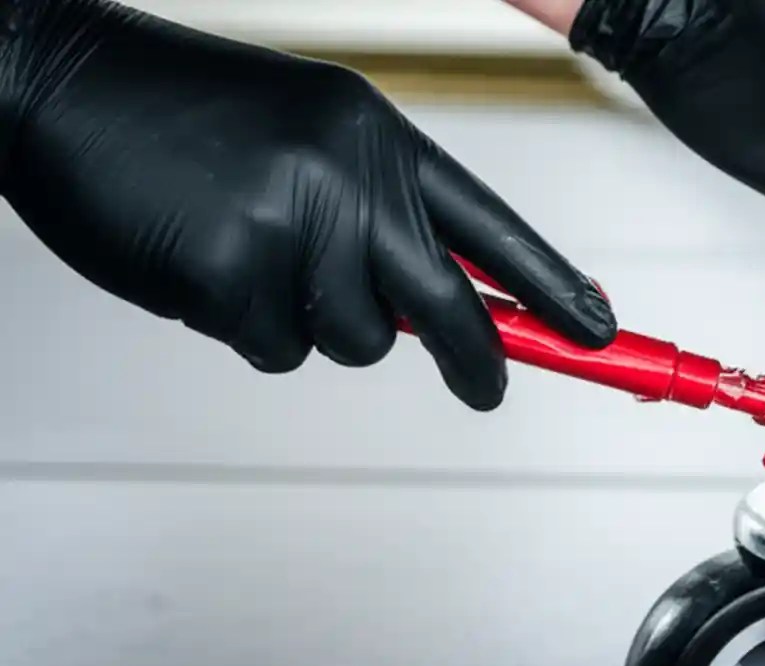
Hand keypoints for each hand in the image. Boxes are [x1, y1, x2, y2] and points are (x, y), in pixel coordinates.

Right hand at [0, 0, 615, 409]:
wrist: (65, 82)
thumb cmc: (189, 116)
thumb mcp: (311, 138)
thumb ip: (381, 213)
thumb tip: (450, 303)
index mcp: (378, 136)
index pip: (492, 226)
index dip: (554, 286)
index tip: (601, 332)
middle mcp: (349, 176)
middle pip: (449, 305)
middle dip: (479, 361)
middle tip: (488, 387)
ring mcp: (292, 225)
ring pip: (357, 342)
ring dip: (315, 323)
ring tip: (253, 256)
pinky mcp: (233, 273)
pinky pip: (276, 350)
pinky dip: (247, 327)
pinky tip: (207, 265)